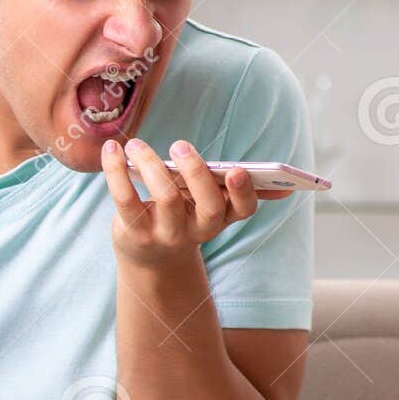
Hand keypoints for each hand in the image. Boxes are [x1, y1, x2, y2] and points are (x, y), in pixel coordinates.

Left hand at [102, 137, 291, 266]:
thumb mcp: (210, 205)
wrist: (149, 255)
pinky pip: (124, 199)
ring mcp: (166, 234)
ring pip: (165, 199)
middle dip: (196, 173)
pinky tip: (112, 149)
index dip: (243, 192)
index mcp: (221, 218)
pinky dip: (115, 171)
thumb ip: (237, 193)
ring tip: (137, 144)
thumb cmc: (184, 215)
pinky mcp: (134, 232)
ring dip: (151, 164)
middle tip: (180, 145)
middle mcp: (197, 230)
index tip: (240, 171)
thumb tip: (286, 187)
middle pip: (206, 205)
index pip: (242, 210)